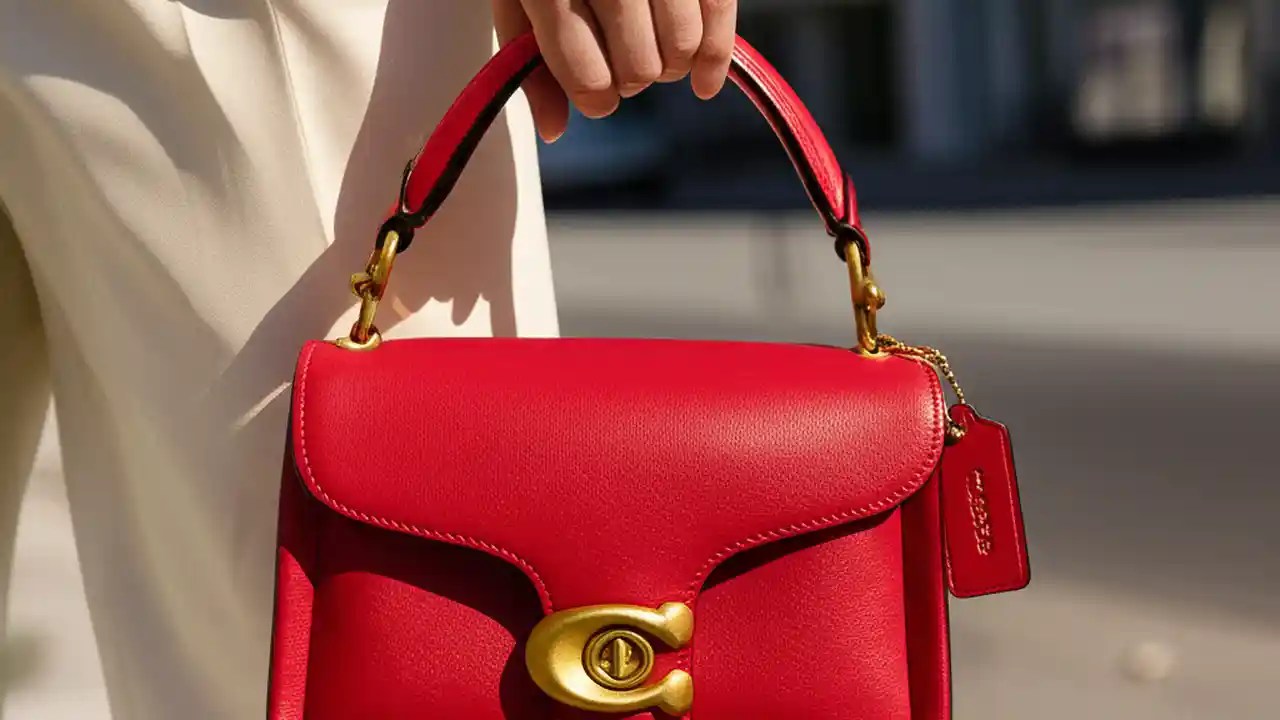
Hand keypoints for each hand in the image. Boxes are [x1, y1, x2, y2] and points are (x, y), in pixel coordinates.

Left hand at [492, 0, 737, 141]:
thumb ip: (529, 59)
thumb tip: (554, 129)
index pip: (586, 73)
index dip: (595, 98)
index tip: (597, 97)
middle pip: (637, 68)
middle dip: (631, 80)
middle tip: (622, 65)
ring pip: (680, 49)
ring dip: (668, 68)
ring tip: (650, 51)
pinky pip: (719, 17)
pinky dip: (716, 60)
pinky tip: (705, 84)